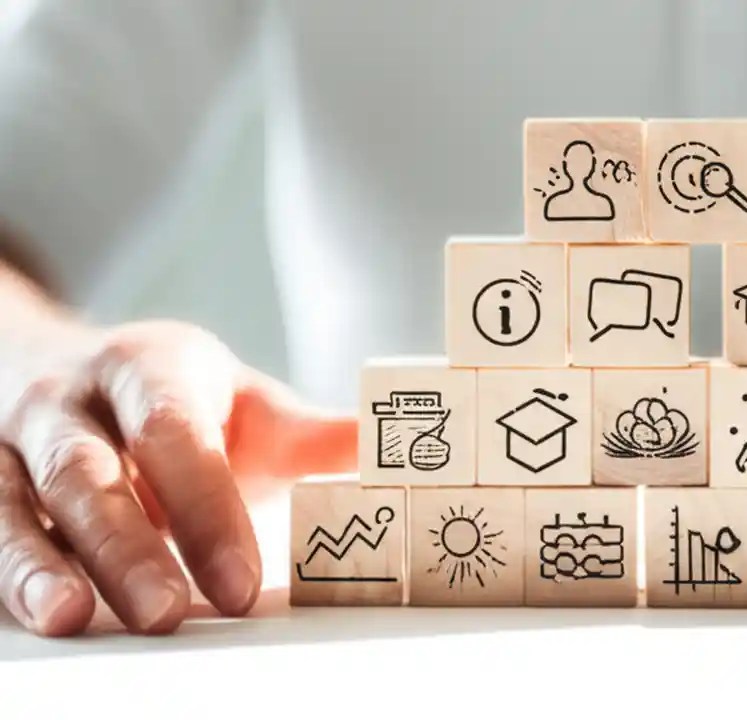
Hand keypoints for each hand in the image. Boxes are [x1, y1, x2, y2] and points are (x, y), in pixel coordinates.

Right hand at [0, 321, 354, 635]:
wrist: (69, 370)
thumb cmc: (179, 401)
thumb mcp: (245, 404)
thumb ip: (313, 435)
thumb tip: (391, 452)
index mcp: (148, 369)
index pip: (176, 435)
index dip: (208, 508)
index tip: (241, 580)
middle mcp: (70, 401)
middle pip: (89, 472)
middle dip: (127, 545)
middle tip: (167, 612)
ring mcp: (14, 444)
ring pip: (13, 503)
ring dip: (39, 564)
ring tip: (69, 617)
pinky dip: (7, 575)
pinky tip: (40, 615)